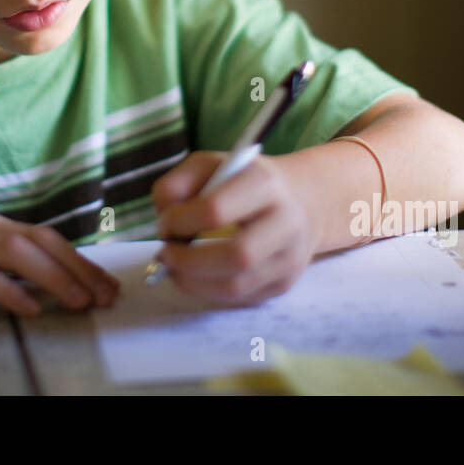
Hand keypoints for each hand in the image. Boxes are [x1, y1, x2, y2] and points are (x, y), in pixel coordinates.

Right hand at [0, 211, 119, 315]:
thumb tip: (38, 282)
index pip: (46, 237)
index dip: (80, 260)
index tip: (106, 285)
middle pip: (42, 241)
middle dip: (79, 269)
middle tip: (106, 297)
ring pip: (19, 254)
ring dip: (55, 278)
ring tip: (80, 302)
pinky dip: (10, 292)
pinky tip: (30, 309)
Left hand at [151, 150, 316, 305]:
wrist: (299, 199)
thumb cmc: (243, 180)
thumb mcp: (208, 165)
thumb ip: (176, 184)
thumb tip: (164, 217)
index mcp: (265, 183)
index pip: (215, 210)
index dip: (179, 221)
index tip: (164, 224)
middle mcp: (286, 221)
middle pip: (236, 256)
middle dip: (188, 261)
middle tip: (165, 254)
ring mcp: (290, 257)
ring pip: (236, 286)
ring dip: (193, 282)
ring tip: (175, 268)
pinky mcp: (284, 283)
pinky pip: (239, 299)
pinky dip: (208, 291)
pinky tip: (196, 275)